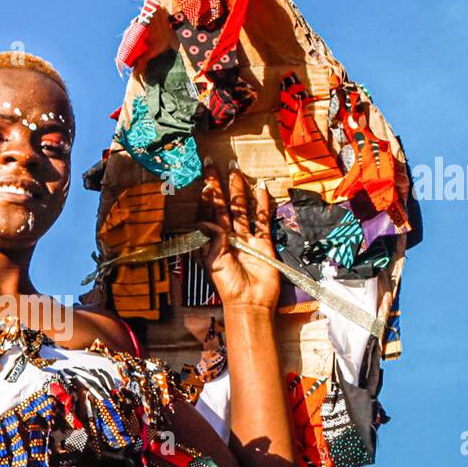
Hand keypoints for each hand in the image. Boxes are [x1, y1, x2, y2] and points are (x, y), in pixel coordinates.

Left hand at [197, 162, 281, 309]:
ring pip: (242, 209)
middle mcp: (227, 237)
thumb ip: (215, 239)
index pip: (207, 213)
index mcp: (212, 242)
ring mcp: (246, 238)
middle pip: (223, 206)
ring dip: (239, 190)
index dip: (206, 197)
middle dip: (219, 185)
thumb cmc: (228, 285)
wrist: (250, 302)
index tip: (204, 179)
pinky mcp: (263, 242)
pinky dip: (263, 205)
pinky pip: (263, 220)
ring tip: (236, 170)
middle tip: (215, 164)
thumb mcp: (215, 261)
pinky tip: (262, 189)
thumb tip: (212, 220)